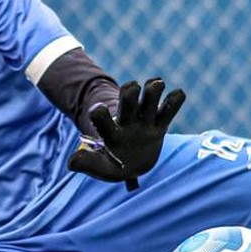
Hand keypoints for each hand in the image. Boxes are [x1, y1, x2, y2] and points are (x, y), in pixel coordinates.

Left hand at [67, 78, 184, 189]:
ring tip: (156, 84)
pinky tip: (178, 94)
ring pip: (149, 98)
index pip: (102, 117)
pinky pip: (169, 109)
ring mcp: (144, 120)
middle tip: (133, 88)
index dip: (100, 113)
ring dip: (152, 89)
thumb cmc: (112, 165)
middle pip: (128, 99)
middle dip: (130, 93)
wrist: (128, 165)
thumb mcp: (100, 167)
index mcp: (110, 131)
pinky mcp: (160, 125)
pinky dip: (175, 100)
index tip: (98, 111)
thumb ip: (88, 164)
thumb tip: (72, 163)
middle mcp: (127, 121)